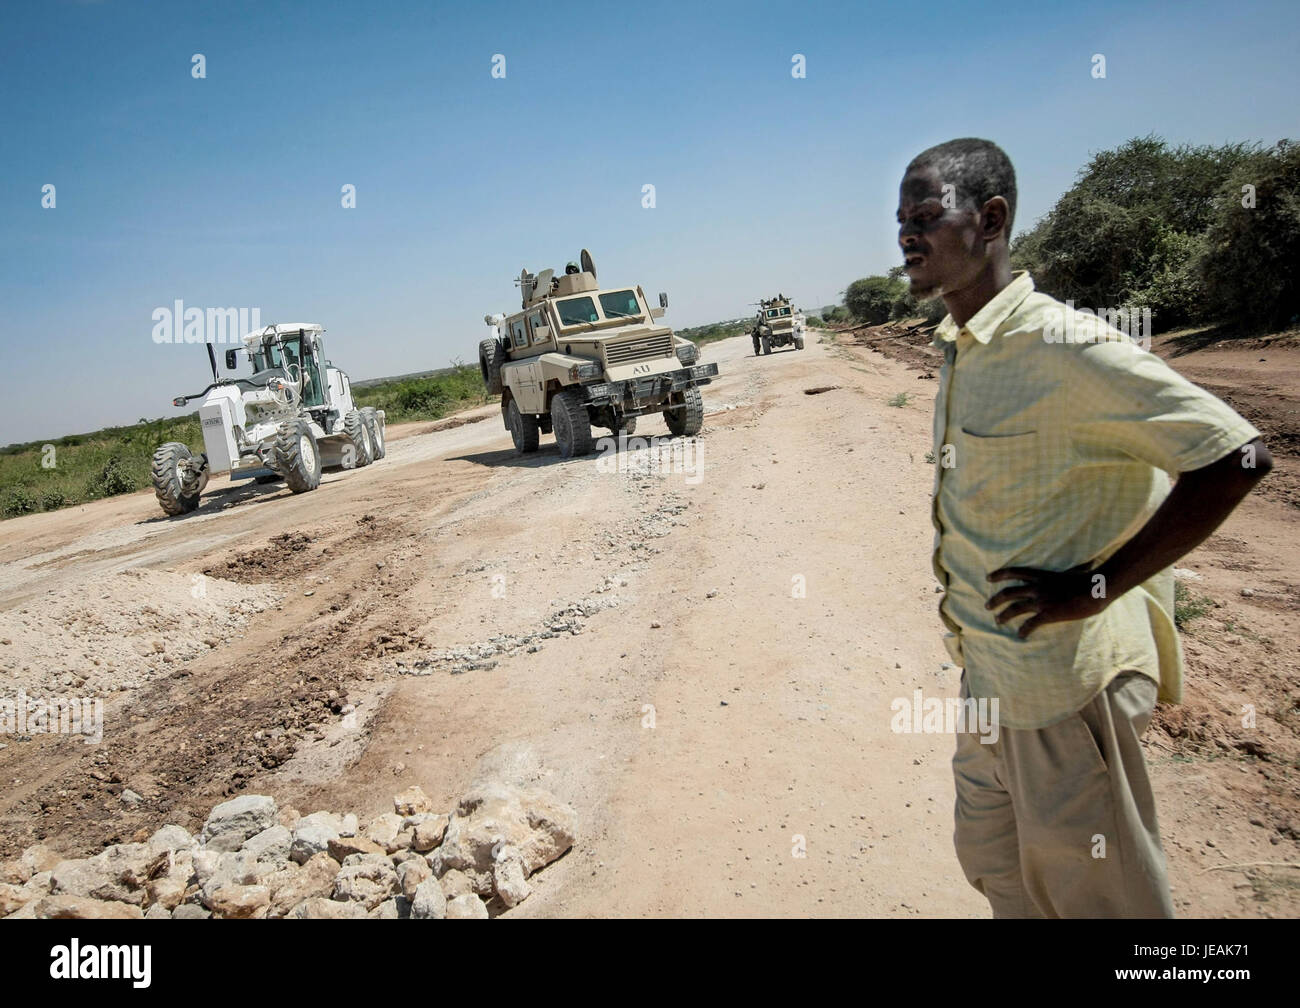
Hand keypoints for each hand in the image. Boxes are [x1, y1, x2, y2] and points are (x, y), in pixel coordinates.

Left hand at [986, 562, 1106, 638]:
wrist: (1096, 589)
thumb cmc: (1087, 580)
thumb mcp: (1068, 572)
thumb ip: (1060, 575)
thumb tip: (1066, 573)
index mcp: (1041, 576)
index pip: (1015, 572)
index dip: (1000, 575)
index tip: (988, 578)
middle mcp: (1037, 587)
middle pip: (1009, 593)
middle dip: (996, 600)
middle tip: (987, 606)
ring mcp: (1042, 601)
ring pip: (1015, 609)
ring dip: (1004, 615)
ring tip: (997, 621)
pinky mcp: (1049, 614)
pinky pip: (1031, 624)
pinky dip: (1024, 630)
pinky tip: (1020, 635)